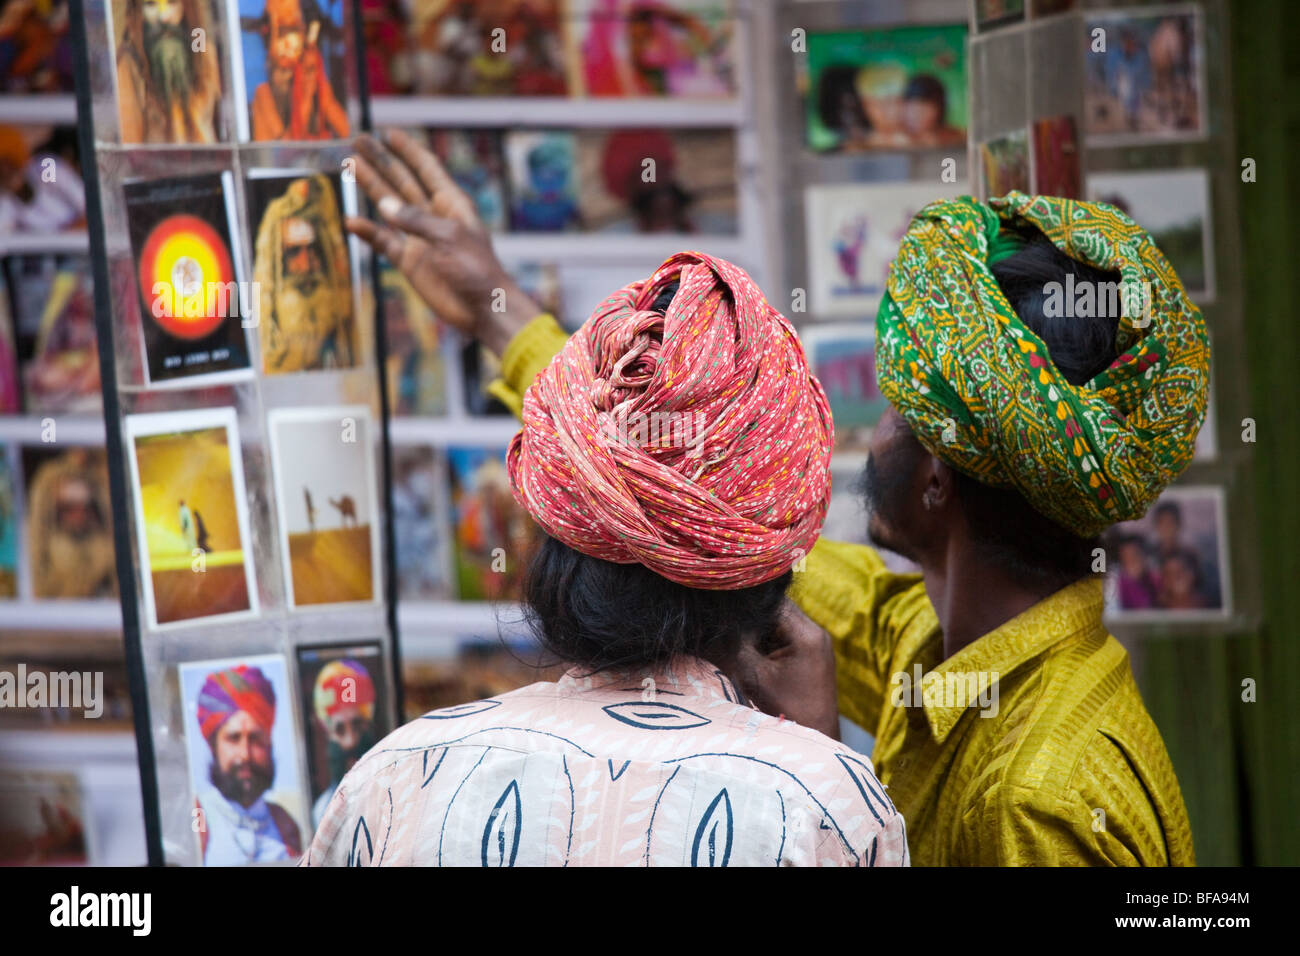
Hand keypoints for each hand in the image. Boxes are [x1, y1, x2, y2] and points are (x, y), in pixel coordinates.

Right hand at [346, 129, 539, 354]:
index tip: (388, 132)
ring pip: (389, 207)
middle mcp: (433, 216)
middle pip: (402, 181)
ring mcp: (420, 238)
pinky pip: (384, 242)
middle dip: (382, 161)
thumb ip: (417, 220)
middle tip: (358, 141)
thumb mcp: (449, 238)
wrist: (482, 308)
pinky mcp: (410, 261)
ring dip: (370, 187)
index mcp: (451, 203)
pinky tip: (351, 221)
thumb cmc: (476, 269)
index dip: (408, 150)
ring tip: (349, 166)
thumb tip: (384, 204)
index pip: (427, 168)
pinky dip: (368, 232)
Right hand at [733, 599, 840, 740]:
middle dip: (751, 620)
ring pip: (778, 624)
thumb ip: (735, 645)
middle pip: (776, 610)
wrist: (814, 739)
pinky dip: (767, 644)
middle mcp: (816, 632)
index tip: (724, 613)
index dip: (746, 605)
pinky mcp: (811, 655)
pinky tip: (755, 659)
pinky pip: (784, 637)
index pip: (772, 601)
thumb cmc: (785, 711)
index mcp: (807, 633)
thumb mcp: (754, 675)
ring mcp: (816, 643)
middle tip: (729, 631)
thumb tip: (716, 623)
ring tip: (742, 648)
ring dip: (758, 633)